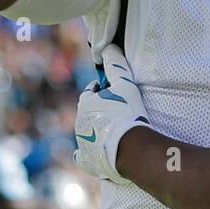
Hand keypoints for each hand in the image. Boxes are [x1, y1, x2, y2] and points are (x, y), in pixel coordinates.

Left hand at [73, 46, 150, 183]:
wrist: (130, 149)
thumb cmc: (127, 114)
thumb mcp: (125, 85)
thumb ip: (116, 66)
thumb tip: (109, 47)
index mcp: (86, 104)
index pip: (90, 92)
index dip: (101, 90)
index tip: (111, 91)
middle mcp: (79, 123)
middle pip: (87, 113)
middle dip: (98, 110)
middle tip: (115, 111)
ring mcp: (82, 144)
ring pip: (86, 133)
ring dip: (95, 130)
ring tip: (112, 131)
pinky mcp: (88, 161)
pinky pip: (82, 157)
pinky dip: (87, 154)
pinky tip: (93, 153)